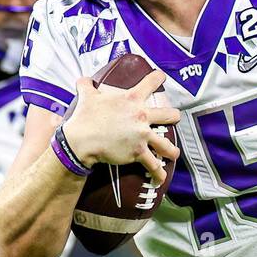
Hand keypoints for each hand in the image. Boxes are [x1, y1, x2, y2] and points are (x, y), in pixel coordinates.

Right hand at [61, 69, 180, 181]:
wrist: (82, 140)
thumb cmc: (85, 117)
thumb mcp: (87, 96)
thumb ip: (87, 86)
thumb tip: (83, 80)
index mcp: (132, 98)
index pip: (152, 82)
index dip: (159, 77)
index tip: (162, 77)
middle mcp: (142, 116)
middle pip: (169, 115)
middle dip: (174, 117)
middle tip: (174, 119)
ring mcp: (142, 135)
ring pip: (166, 144)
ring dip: (172, 150)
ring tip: (174, 153)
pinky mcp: (138, 152)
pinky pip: (153, 165)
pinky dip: (159, 173)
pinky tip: (162, 178)